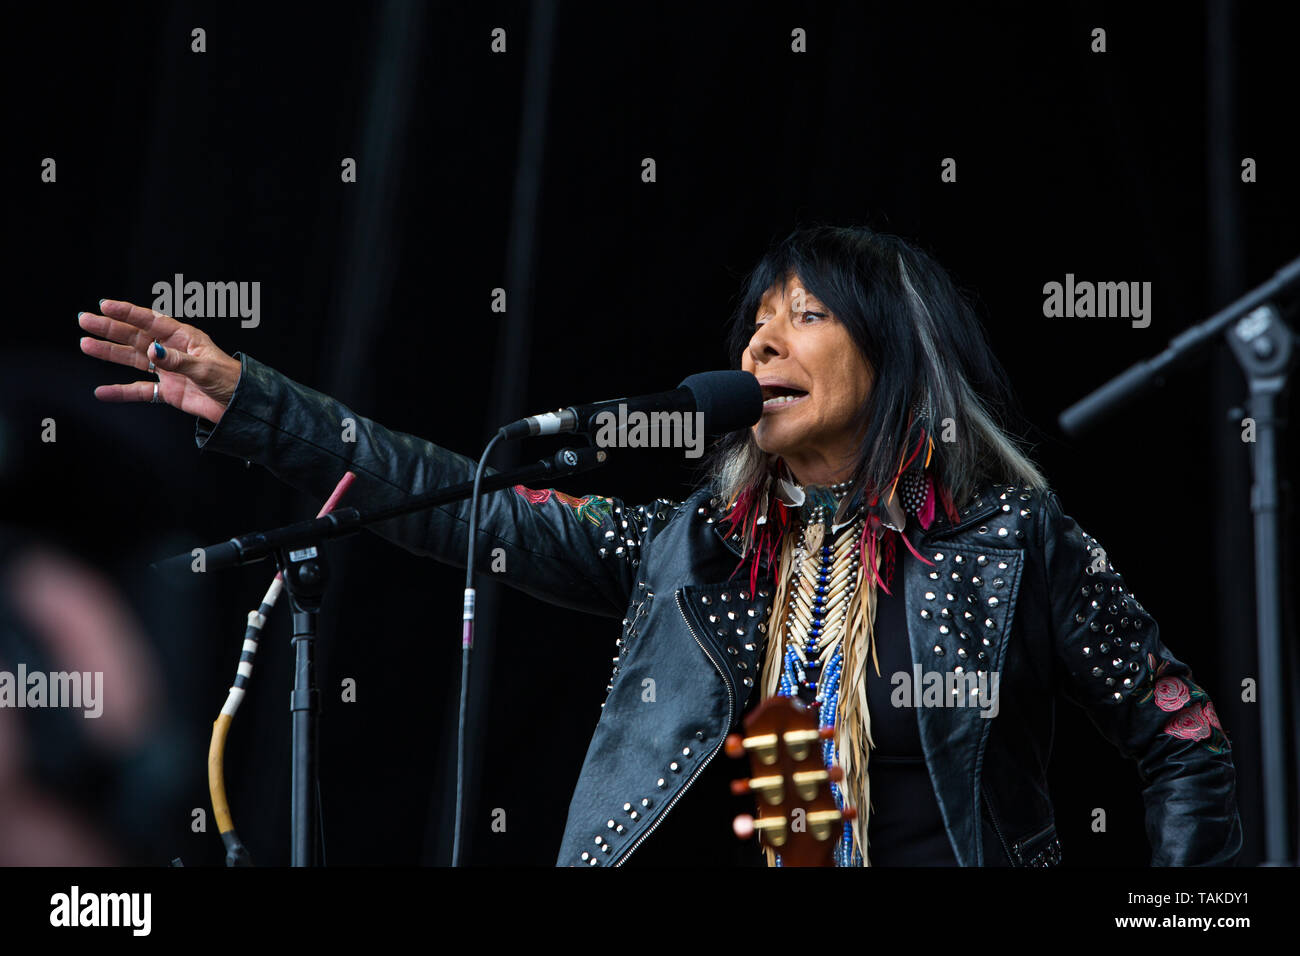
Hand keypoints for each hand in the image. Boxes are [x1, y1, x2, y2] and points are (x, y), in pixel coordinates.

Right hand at [78, 300, 241, 423]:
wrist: (240, 407)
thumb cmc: (231, 380)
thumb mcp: (206, 368)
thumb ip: (178, 361)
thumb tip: (153, 352)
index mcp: (184, 337)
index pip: (151, 321)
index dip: (128, 312)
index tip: (105, 305)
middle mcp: (172, 350)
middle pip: (136, 337)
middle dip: (110, 329)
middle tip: (85, 320)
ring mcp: (168, 370)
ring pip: (133, 359)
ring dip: (110, 352)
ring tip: (85, 344)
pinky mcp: (168, 391)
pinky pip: (141, 390)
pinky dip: (122, 392)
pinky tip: (102, 392)